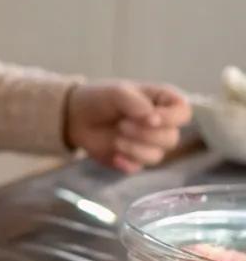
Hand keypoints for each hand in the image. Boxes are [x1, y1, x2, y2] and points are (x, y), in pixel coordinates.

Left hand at [64, 81, 190, 172]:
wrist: (76, 117)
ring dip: (136, 148)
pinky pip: (140, 167)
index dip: (171, 118)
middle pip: (172, 138)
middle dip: (146, 135)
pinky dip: (127, 162)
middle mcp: (161, 125)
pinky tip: (114, 155)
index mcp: (162, 102)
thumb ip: (135, 102)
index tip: (151, 118)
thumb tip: (152, 118)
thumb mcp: (116, 92)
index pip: (184, 112)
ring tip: (116, 138)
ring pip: (158, 155)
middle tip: (122, 125)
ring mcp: (148, 144)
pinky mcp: (134, 159)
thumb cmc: (101, 98)